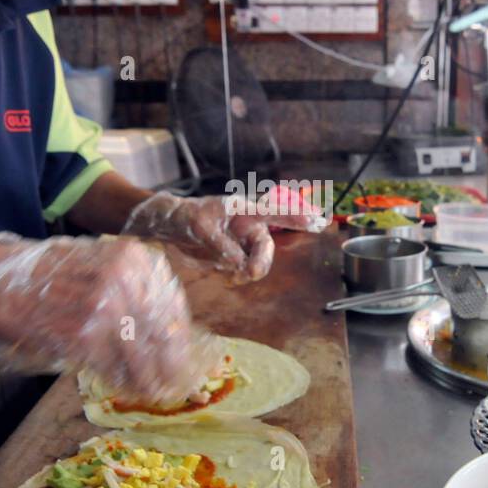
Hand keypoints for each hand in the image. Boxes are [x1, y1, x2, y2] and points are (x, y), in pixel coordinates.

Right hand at [0, 231, 220, 403]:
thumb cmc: (43, 275)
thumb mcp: (97, 263)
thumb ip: (131, 289)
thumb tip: (167, 331)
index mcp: (135, 258)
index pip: (174, 307)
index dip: (182, 339)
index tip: (187, 358)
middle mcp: (126, 280)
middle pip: (165, 334)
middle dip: (174, 365)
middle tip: (179, 385)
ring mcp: (105, 308)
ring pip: (143, 356)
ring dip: (152, 381)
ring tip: (158, 395)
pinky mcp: (82, 336)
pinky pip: (114, 368)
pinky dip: (125, 384)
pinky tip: (130, 391)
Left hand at [121, 190, 326, 282]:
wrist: (172, 227)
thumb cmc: (187, 218)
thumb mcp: (199, 228)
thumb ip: (221, 245)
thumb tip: (239, 264)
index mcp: (245, 211)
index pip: (275, 212)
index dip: (296, 217)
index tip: (316, 221)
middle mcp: (249, 227)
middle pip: (265, 248)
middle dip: (261, 263)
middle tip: (250, 274)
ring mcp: (243, 244)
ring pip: (255, 263)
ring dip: (246, 273)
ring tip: (230, 277)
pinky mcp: (235, 258)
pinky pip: (241, 272)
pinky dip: (235, 277)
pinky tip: (225, 276)